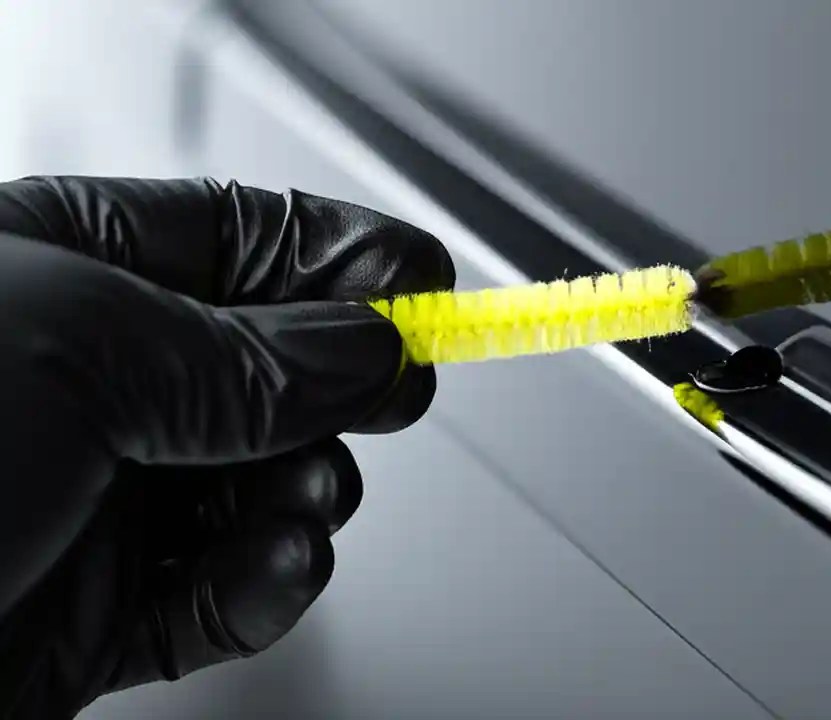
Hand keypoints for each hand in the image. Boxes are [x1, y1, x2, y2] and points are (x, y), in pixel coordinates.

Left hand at [0, 176, 452, 717]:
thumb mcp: (79, 350)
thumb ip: (247, 357)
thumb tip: (368, 347)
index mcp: (58, 272)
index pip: (238, 244)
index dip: (344, 259)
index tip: (429, 285)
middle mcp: (81, 384)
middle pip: (268, 370)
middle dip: (341, 387)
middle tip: (395, 394)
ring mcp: (94, 499)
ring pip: (261, 486)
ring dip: (312, 492)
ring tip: (312, 496)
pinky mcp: (97, 612)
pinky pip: (226, 587)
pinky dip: (273, 579)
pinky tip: (284, 563)